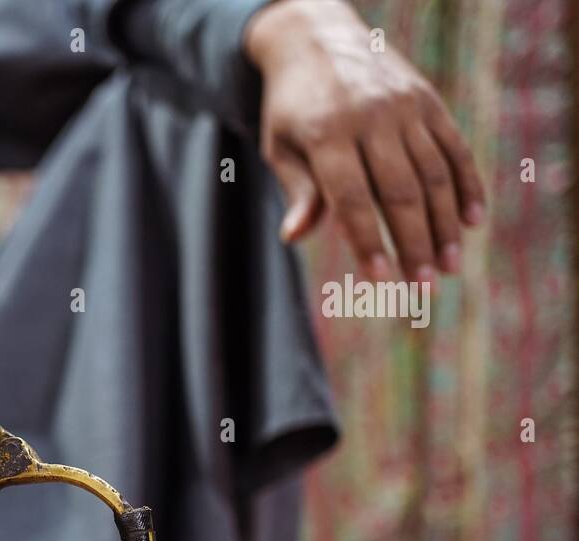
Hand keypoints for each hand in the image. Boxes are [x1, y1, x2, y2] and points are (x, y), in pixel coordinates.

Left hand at [244, 0, 485, 281]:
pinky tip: (471, 222)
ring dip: (444, 225)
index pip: (350, 198)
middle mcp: (370, 118)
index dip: (367, 241)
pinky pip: (454, 147)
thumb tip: (294, 237)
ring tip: (448, 268)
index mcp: (326, 133)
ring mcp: (404, 107)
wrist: (317, 39)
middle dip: (414, 244)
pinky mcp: (428, 100)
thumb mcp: (281, 146)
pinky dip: (466, 186)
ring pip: (433, 174)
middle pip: (400, 192)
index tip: (380, 280)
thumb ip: (297, 191)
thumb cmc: (292, 107)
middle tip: (422, 289)